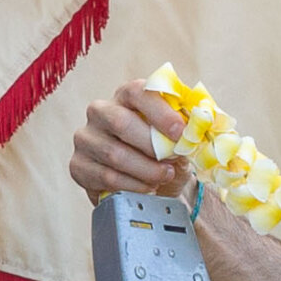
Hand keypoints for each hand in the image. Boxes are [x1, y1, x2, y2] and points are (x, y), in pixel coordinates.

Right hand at [70, 80, 189, 203]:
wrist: (151, 183)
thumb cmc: (165, 152)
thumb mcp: (179, 137)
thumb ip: (188, 125)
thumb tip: (202, 122)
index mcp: (126, 95)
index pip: (138, 92)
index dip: (160, 112)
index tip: (181, 133)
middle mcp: (100, 111)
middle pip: (121, 123)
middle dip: (152, 146)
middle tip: (172, 162)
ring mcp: (86, 138)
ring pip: (115, 155)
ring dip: (145, 170)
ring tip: (163, 176)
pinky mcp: (79, 166)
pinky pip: (106, 178)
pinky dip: (132, 186)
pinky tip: (146, 188)